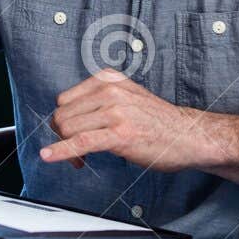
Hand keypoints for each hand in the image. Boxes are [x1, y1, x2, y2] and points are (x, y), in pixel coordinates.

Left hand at [42, 70, 217, 172]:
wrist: (190, 135)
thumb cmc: (158, 121)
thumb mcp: (125, 97)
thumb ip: (97, 101)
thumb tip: (65, 119)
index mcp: (108, 79)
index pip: (64, 100)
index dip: (63, 121)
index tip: (70, 135)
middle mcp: (110, 90)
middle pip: (62, 115)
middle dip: (62, 137)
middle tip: (76, 151)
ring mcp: (115, 111)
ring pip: (68, 129)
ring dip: (66, 148)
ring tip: (81, 159)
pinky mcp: (120, 134)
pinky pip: (80, 142)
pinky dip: (61, 151)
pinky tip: (48, 156)